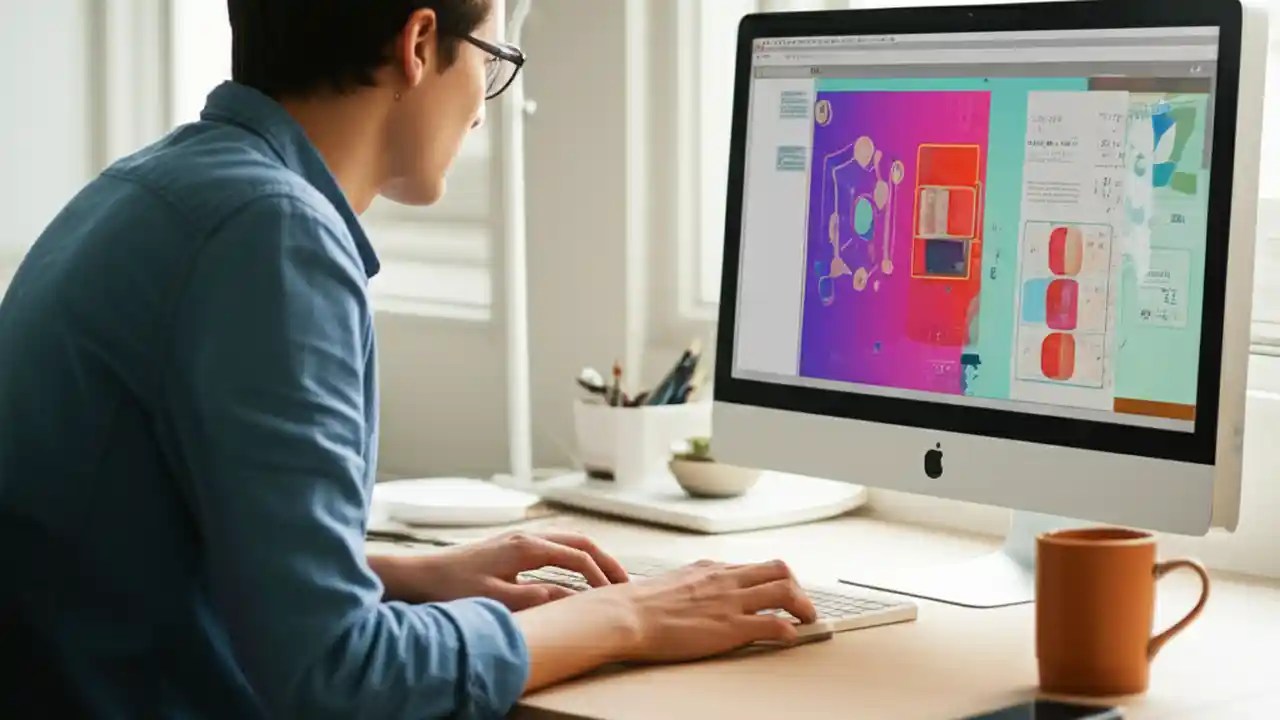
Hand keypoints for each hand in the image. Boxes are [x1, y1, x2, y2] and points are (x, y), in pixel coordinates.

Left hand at [370, 531, 628, 610]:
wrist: (421, 575)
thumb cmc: (453, 589)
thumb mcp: (496, 600)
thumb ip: (536, 599)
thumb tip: (571, 599)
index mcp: (526, 547)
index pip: (578, 558)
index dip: (600, 577)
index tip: (615, 597)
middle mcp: (526, 537)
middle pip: (580, 542)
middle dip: (606, 561)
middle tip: (626, 583)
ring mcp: (519, 539)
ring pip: (568, 541)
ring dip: (591, 557)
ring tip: (607, 578)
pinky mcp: (511, 547)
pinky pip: (554, 546)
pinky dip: (574, 557)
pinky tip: (575, 574)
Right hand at [514, 558, 817, 692]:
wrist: (626, 616)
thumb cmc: (638, 605)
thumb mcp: (671, 583)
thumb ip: (692, 585)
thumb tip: (695, 592)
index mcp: (710, 569)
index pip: (755, 566)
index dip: (775, 579)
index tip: (782, 591)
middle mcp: (726, 580)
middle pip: (779, 569)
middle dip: (797, 587)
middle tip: (802, 605)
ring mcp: (730, 602)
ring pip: (785, 592)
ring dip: (803, 606)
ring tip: (807, 620)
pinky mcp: (731, 627)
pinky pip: (774, 625)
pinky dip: (790, 631)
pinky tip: (790, 639)